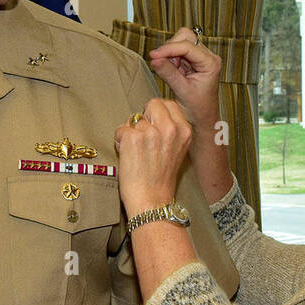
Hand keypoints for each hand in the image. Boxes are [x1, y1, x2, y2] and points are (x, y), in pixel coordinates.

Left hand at [114, 97, 191, 213]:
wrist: (152, 200)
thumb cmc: (161, 179)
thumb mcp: (177, 150)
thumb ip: (170, 131)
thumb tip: (152, 116)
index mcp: (184, 131)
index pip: (169, 104)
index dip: (157, 113)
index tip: (153, 124)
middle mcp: (170, 129)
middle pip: (152, 104)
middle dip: (144, 117)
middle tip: (142, 136)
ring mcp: (151, 133)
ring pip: (134, 119)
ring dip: (131, 133)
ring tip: (137, 153)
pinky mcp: (132, 138)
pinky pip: (121, 130)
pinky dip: (120, 141)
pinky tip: (128, 156)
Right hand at [148, 28, 221, 128]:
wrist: (202, 119)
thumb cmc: (198, 108)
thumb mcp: (181, 90)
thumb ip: (168, 73)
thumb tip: (154, 59)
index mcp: (210, 63)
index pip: (188, 46)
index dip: (169, 49)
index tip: (153, 55)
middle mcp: (207, 57)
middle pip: (186, 38)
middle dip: (171, 49)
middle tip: (163, 64)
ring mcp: (200, 58)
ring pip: (181, 42)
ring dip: (170, 54)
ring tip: (171, 71)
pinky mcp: (192, 62)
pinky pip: (177, 52)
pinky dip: (170, 58)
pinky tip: (172, 71)